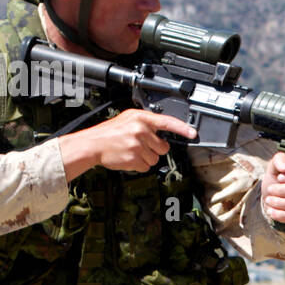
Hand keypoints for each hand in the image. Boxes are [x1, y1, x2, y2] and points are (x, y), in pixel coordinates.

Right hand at [57, 109, 195, 180]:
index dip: (182, 128)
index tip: (193, 133)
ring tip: (130, 151)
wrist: (92, 144)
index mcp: (140, 118)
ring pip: (155, 158)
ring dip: (145, 158)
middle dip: (154, 149)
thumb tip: (164, 131)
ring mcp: (137, 145)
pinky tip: (128, 158)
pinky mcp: (134, 158)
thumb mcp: (128, 120)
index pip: (167, 122)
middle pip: (163, 147)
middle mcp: (140, 130)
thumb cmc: (110, 133)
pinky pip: (146, 166)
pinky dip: (139, 165)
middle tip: (139, 145)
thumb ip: (146, 124)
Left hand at [262, 151, 284, 228]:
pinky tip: (272, 211)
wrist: (274, 198)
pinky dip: (282, 215)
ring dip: (280, 203)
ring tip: (268, 200)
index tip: (279, 178)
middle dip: (283, 191)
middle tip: (270, 190)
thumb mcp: (275, 167)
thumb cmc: (278, 180)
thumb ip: (279, 160)